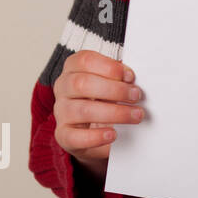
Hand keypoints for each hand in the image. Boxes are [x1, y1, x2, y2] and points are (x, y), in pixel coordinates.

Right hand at [52, 49, 145, 179]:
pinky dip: (96, 136)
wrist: (93, 129)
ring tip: (135, 115)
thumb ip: (119, 77)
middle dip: (115, 90)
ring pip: (82, 110)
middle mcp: (63, 88)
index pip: (84, 60)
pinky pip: (74, 137)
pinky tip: (112, 134)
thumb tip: (132, 77)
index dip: (110, 67)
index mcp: (74, 69)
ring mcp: (61, 112)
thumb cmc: (104, 99)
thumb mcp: (110, 82)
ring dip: (115, 113)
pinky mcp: (64, 135)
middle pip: (82, 83)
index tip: (130, 76)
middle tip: (136, 96)